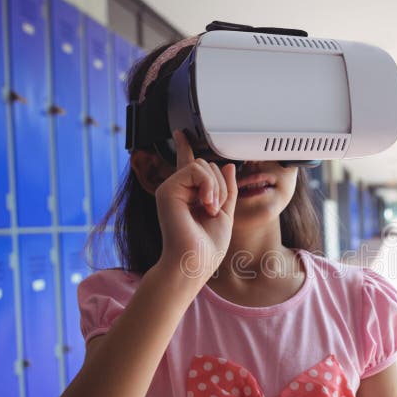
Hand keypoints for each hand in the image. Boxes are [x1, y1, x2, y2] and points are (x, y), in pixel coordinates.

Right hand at [154, 130, 237, 283]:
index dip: (184, 148)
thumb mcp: (225, 214)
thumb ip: (227, 190)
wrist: (194, 262)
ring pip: (203, 166)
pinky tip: (206, 204)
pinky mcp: (168, 189)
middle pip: (207, 165)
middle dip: (221, 184)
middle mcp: (178, 191)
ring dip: (216, 187)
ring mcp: (171, 189)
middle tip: (216, 208)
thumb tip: (228, 165)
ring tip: (211, 209)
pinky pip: (196, 169)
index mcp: (189, 196)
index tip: (181, 134)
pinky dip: (209, 185)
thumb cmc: (207, 247)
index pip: (188, 166)